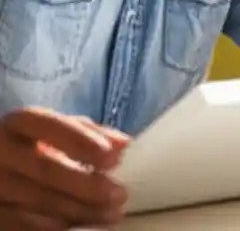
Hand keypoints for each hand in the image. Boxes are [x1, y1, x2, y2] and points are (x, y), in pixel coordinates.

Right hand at [0, 108, 130, 228]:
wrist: (2, 167)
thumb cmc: (40, 146)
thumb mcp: (63, 132)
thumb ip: (92, 134)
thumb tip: (123, 144)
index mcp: (19, 123)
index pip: (46, 124)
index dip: (79, 141)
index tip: (112, 159)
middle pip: (44, 168)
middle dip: (86, 184)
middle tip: (119, 195)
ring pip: (36, 200)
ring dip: (79, 210)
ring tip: (111, 216)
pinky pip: (21, 223)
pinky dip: (54, 228)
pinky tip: (81, 228)